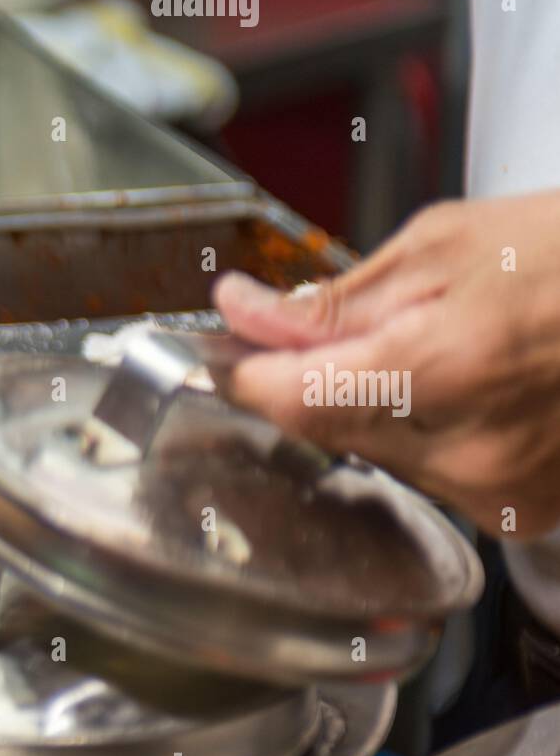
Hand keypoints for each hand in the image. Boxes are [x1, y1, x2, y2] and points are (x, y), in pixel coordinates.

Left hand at [213, 194, 559, 539]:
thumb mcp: (448, 243)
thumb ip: (334, 299)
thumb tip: (247, 315)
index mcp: (445, 368)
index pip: (291, 400)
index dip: (248, 373)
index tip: (237, 346)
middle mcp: (468, 451)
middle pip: (328, 430)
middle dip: (320, 379)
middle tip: (358, 327)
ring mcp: (497, 491)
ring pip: (376, 454)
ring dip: (377, 406)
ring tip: (443, 351)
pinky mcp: (519, 512)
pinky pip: (432, 476)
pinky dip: (428, 433)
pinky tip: (472, 391)